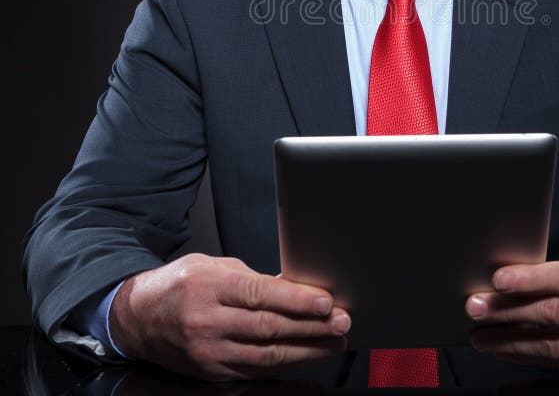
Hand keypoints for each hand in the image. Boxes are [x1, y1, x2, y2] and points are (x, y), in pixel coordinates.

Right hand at [109, 253, 348, 379]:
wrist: (138, 316)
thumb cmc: (180, 284)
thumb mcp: (214, 266)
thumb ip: (252, 279)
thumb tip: (294, 289)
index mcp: (209, 286)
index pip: (260, 295)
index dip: (296, 300)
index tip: (325, 301)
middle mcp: (208, 321)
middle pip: (268, 327)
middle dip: (311, 326)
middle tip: (341, 322)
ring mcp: (208, 351)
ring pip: (266, 354)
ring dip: (306, 349)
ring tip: (334, 342)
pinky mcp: (211, 372)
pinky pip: (255, 370)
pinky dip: (285, 364)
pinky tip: (306, 357)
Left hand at [465, 249, 558, 374]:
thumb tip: (530, 275)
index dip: (528, 280)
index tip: (498, 280)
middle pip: (551, 314)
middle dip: (507, 312)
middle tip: (475, 307)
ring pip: (551, 346)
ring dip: (510, 342)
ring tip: (481, 336)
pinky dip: (530, 358)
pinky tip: (508, 351)